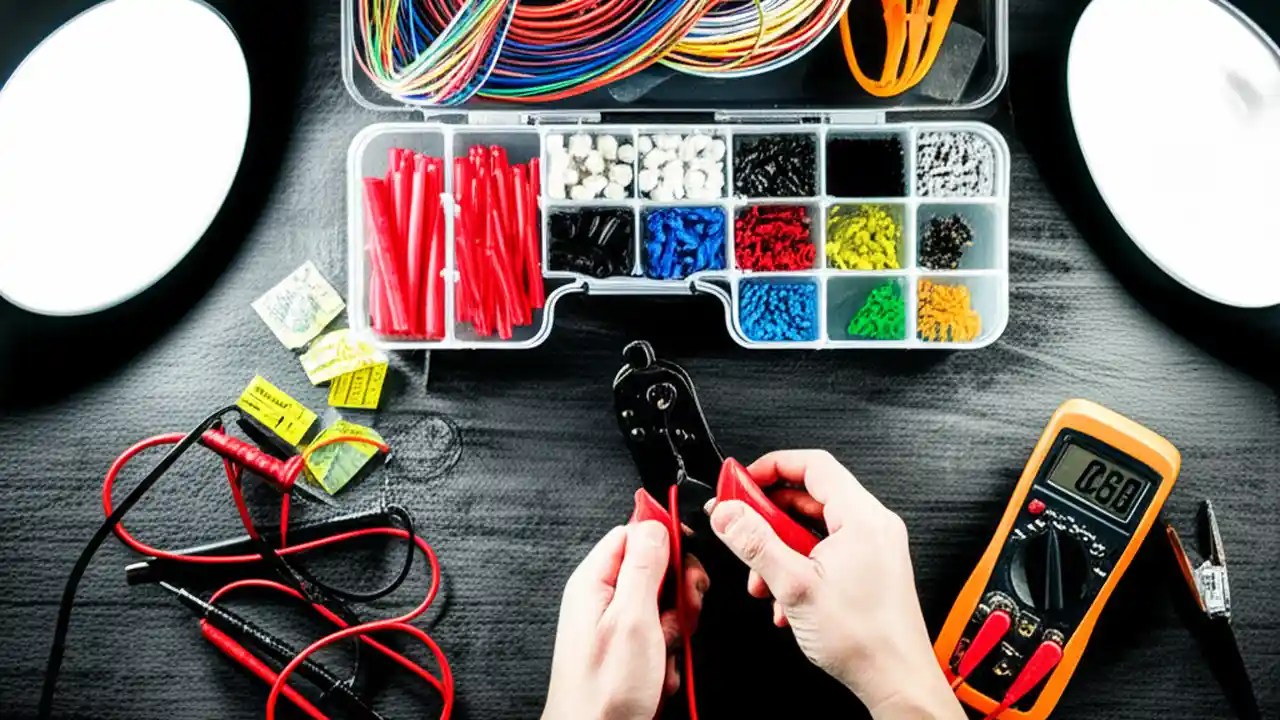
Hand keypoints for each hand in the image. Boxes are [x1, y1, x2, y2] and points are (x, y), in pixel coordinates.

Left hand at [543, 522, 708, 719]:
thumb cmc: (603, 692)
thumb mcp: (632, 619)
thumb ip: (645, 567)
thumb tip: (656, 525)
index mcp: (594, 581)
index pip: (632, 533)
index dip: (665, 541)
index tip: (686, 562)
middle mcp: (601, 599)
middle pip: (654, 570)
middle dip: (677, 593)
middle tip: (681, 612)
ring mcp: (615, 627)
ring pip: (663, 606)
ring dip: (676, 630)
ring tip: (665, 652)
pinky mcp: (628, 651)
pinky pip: (660, 637)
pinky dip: (668, 655)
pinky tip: (659, 672)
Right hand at [708, 450, 962, 719]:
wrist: (895, 681)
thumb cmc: (866, 640)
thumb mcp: (795, 585)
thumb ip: (755, 543)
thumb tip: (728, 513)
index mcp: (862, 517)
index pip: (812, 465)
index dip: (770, 466)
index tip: (741, 481)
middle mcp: (871, 526)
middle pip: (808, 497)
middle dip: (768, 517)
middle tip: (739, 525)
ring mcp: (871, 548)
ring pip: (811, 529)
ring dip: (779, 550)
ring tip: (762, 576)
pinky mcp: (867, 569)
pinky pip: (824, 551)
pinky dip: (797, 567)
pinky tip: (783, 596)